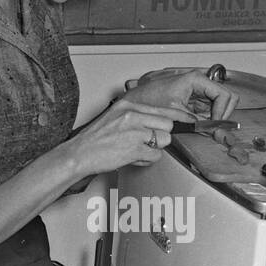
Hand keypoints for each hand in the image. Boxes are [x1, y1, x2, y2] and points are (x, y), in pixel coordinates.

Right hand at [68, 96, 196, 175]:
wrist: (78, 154)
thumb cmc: (95, 139)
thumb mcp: (116, 117)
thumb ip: (137, 116)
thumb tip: (160, 121)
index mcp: (128, 105)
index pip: (163, 109)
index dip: (175, 119)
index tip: (186, 122)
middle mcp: (132, 115)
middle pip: (167, 124)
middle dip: (161, 136)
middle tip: (146, 142)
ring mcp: (134, 132)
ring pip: (164, 140)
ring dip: (154, 148)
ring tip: (136, 149)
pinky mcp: (134, 148)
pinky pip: (155, 156)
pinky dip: (146, 160)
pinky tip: (132, 157)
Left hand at [123, 67, 239, 122]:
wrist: (134, 101)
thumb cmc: (147, 100)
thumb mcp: (175, 114)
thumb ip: (196, 122)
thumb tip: (211, 130)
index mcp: (195, 79)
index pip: (224, 95)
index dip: (222, 112)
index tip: (216, 124)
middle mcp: (198, 81)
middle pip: (225, 97)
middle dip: (222, 113)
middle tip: (215, 127)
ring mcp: (196, 90)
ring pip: (218, 103)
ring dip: (215, 116)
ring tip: (206, 127)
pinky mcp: (192, 98)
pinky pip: (208, 108)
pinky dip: (208, 117)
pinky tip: (200, 125)